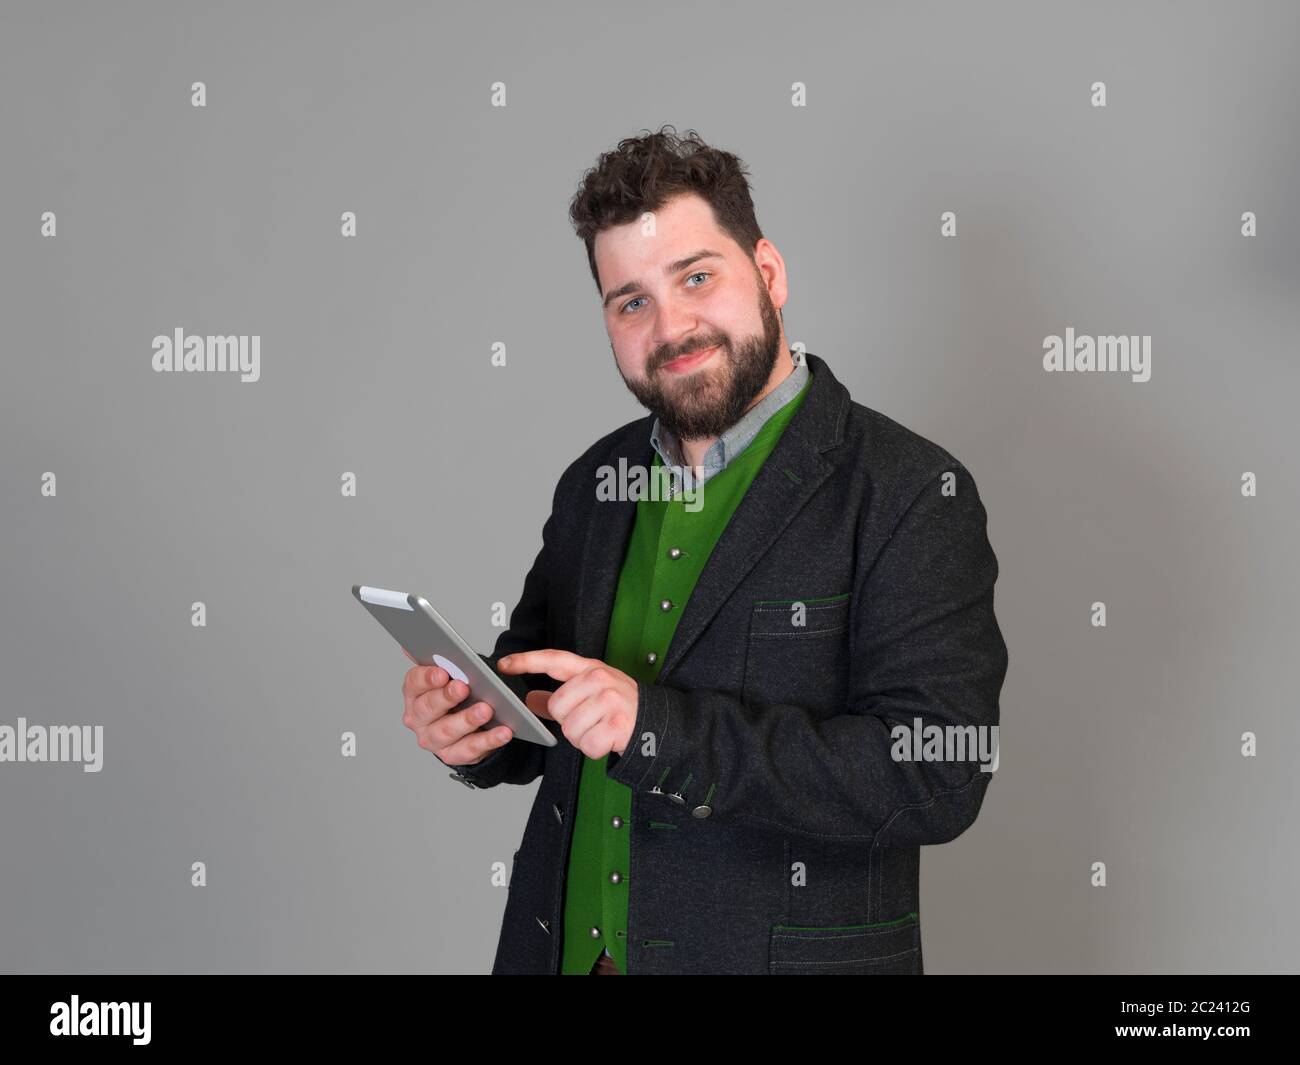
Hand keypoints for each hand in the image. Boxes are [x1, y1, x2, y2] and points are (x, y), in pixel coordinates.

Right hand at [400, 652, 513, 766]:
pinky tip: (504, 731)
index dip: (427, 678)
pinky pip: (470, 750)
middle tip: (463, 687)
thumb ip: (436, 658)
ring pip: (446, 731)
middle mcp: (418, 718)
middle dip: (445, 697)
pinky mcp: (452, 755)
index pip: (414, 683)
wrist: (466, 725)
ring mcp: (433, 739)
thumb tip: (415, 640)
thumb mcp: (449, 673)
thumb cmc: (457, 693)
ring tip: (486, 710)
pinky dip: (488, 740)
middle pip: (427, 708)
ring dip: (467, 720)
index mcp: (414, 693)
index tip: (442, 672)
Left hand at [497, 650, 636, 759]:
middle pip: (557, 707)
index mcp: (591, 669)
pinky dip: (595, 749)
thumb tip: (530, 700)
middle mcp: (600, 679)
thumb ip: (559, 698)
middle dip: (569, 721)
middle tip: (590, 720)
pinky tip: (608, 740)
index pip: (554, 659)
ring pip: (570, 729)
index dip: (527, 660)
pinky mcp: (617, 723)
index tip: (504, 665)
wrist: (657, 723)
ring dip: (582, 738)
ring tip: (600, 730)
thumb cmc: (620, 708)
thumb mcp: (592, 694)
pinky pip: (587, 745)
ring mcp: (611, 700)